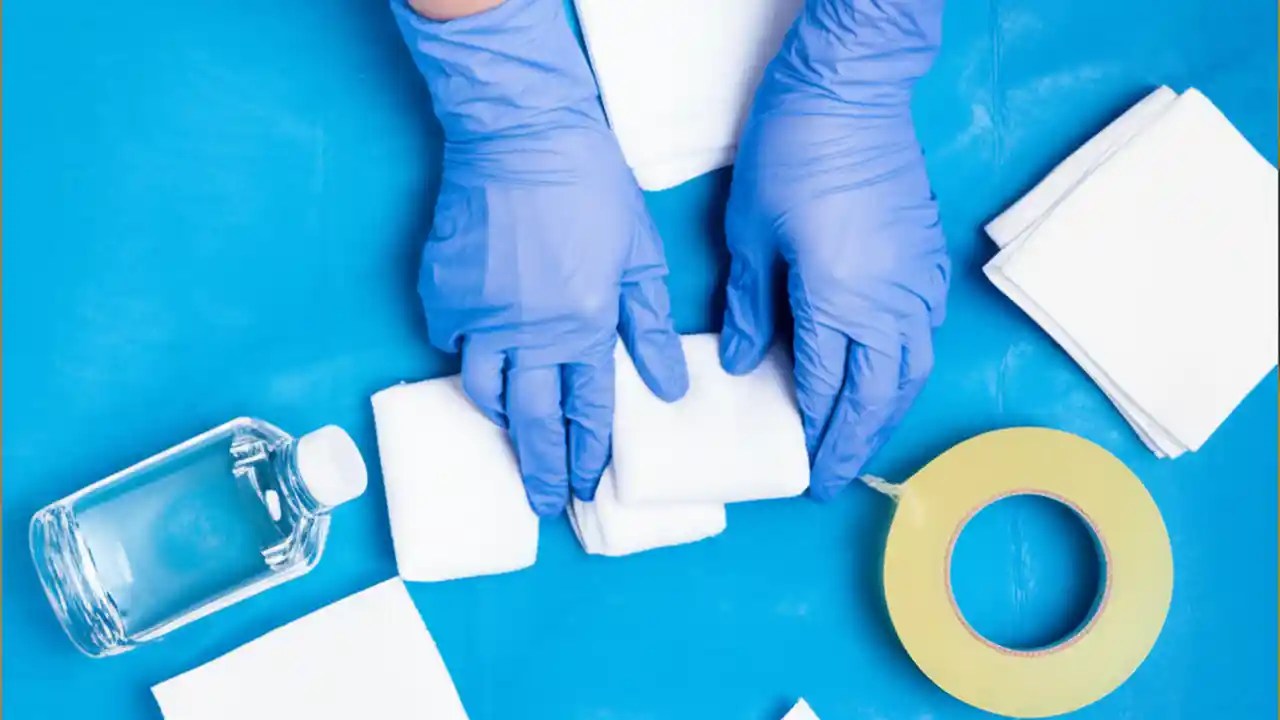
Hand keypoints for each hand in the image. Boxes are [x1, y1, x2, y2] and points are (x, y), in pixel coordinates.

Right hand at [392, 0, 687, 515]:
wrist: (519, 134)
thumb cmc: (590, 186)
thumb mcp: (639, 256)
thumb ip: (649, 329)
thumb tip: (670, 389)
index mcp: (583, 327)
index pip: (587, 411)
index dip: (586, 454)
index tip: (584, 486)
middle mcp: (528, 334)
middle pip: (532, 420)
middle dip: (538, 467)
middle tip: (541, 503)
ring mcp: (479, 315)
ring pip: (485, 390)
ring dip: (503, 419)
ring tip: (514, 434)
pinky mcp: (442, 291)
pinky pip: (451, 342)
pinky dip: (466, 355)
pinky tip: (480, 354)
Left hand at [720, 0, 949, 499]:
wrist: (850, 95)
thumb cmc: (792, 157)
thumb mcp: (751, 238)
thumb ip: (749, 309)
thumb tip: (742, 362)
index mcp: (841, 305)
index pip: (826, 390)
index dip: (814, 433)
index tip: (802, 468)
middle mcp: (889, 305)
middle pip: (878, 397)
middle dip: (854, 443)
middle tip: (832, 478)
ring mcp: (917, 284)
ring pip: (910, 373)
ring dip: (885, 414)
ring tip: (860, 440)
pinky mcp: (928, 262)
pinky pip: (924, 338)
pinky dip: (905, 372)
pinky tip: (886, 380)